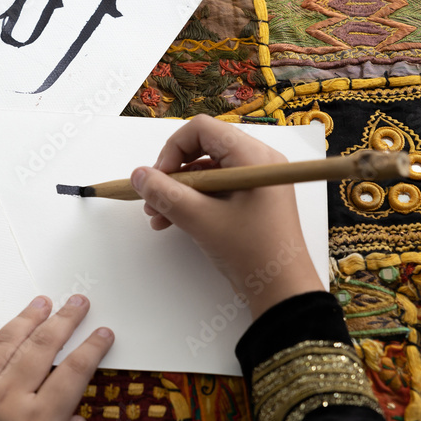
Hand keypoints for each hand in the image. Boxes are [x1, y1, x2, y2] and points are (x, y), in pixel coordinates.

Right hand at [130, 114, 325, 318]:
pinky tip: (171, 220)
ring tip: (157, 215)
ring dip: (178, 190)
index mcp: (252, 157)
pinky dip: (192, 201)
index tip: (158, 177)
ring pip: (205, 171)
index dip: (173, 149)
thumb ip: (164, 194)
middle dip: (172, 172)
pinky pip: (214, 189)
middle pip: (202, 148)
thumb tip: (138, 176)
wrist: (283, 291)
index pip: (201, 129)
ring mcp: (255, 181)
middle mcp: (256, 162)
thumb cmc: (251, 252)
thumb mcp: (200, 220)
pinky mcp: (251, 200)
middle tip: (153, 196)